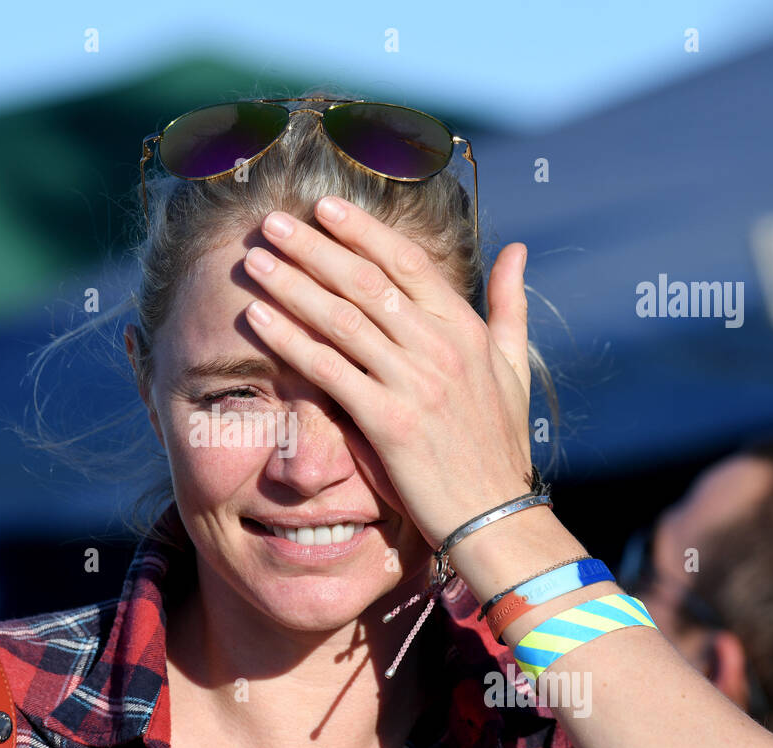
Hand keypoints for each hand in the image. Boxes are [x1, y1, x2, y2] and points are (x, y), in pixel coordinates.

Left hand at [241, 195, 533, 551]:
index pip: (407, 263)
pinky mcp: (388, 421)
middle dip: (314, 247)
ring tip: (256, 261)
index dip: (362, 231)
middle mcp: (439, 347)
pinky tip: (258, 317)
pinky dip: (290, 339)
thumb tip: (516, 250)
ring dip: (293, 284)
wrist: (497, 514)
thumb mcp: (514, 366)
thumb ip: (510, 305)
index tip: (324, 208)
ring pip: (342, 318)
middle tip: (272, 223)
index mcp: (465, 328)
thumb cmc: (500, 443)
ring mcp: (414, 382)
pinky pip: (329, 369)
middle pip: (365, 281)